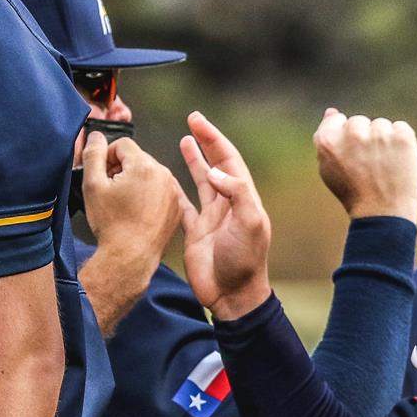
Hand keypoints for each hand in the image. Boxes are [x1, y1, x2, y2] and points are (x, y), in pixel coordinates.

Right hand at [82, 132, 185, 270]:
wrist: (130, 257)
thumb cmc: (112, 225)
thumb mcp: (93, 185)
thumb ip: (93, 155)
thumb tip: (96, 137)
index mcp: (145, 166)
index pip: (123, 144)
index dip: (107, 156)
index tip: (102, 173)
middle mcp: (164, 176)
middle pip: (138, 159)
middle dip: (121, 168)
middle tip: (110, 189)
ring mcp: (173, 193)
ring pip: (150, 175)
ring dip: (134, 182)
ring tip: (122, 202)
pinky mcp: (176, 208)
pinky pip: (160, 192)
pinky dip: (148, 196)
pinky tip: (135, 212)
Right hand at [180, 111, 274, 320]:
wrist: (232, 295)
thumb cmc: (244, 261)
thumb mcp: (250, 223)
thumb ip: (236, 193)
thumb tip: (215, 170)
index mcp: (243, 198)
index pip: (229, 160)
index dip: (214, 139)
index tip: (198, 121)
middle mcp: (228, 204)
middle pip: (216, 165)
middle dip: (205, 143)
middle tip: (193, 121)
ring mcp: (212, 218)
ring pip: (202, 181)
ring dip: (194, 161)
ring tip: (185, 141)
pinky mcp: (196, 233)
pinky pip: (184, 205)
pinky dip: (175, 190)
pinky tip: (166, 178)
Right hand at [314, 108, 416, 221]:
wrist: (383, 215)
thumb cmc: (354, 193)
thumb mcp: (330, 169)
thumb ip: (326, 138)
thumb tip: (332, 111)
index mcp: (328, 140)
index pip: (337, 120)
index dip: (346, 138)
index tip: (353, 156)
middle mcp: (352, 134)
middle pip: (359, 122)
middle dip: (365, 138)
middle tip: (369, 166)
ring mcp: (379, 134)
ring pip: (381, 125)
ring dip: (384, 140)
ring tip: (384, 167)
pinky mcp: (402, 137)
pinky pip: (401, 128)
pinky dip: (402, 142)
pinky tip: (398, 162)